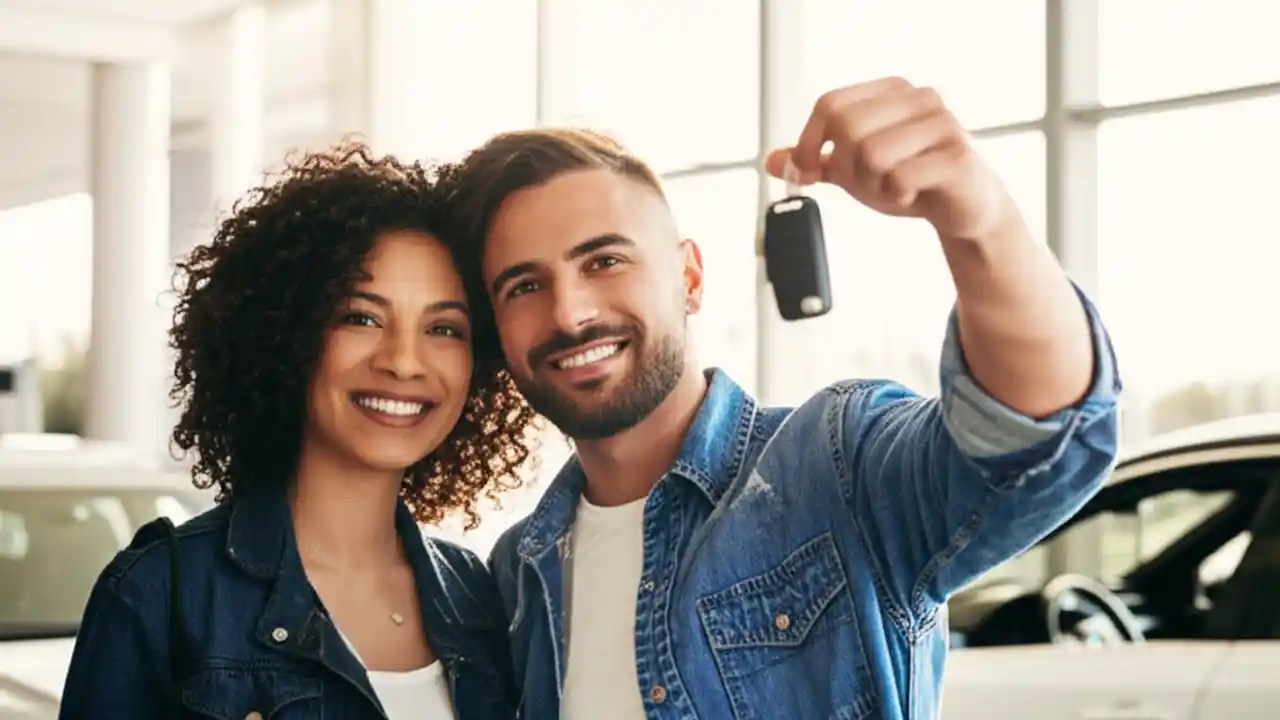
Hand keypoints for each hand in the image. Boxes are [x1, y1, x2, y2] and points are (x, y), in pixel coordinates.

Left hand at [765, 77, 1018, 241]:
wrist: (965, 208)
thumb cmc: (910, 180)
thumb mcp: (855, 170)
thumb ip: (817, 163)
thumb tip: (772, 160)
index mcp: (890, 91)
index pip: (830, 104)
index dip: (809, 141)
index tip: (807, 171)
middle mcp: (918, 98)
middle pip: (848, 128)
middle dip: (846, 167)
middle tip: (867, 182)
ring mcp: (942, 124)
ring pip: (871, 155)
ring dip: (873, 186)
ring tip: (894, 187)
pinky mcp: (957, 156)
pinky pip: (900, 179)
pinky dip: (897, 197)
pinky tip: (914, 194)